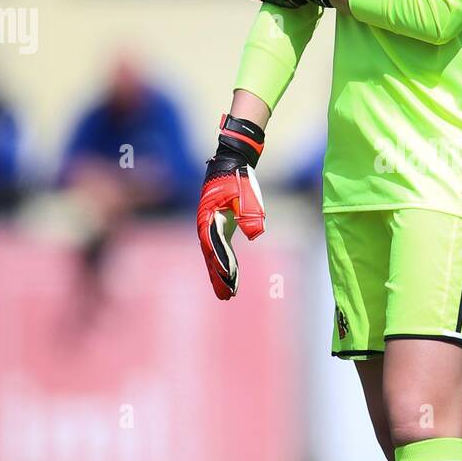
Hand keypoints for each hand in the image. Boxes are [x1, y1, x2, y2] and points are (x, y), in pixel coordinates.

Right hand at [197, 115, 266, 299]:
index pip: (215, 245)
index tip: (229, 278)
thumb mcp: (246, 193)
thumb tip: (255, 234)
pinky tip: (231, 276)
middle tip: (226, 296)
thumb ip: (249, 213)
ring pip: (213, 256)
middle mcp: (206, 225)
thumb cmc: (238, 178)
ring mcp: (210, 227)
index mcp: (211, 217)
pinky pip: (219, 249)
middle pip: (211, 256)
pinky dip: (224, 263)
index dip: (222, 263)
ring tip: (227, 294)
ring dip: (219, 275)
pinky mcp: (218, 227)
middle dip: (219, 277)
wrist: (229, 164)